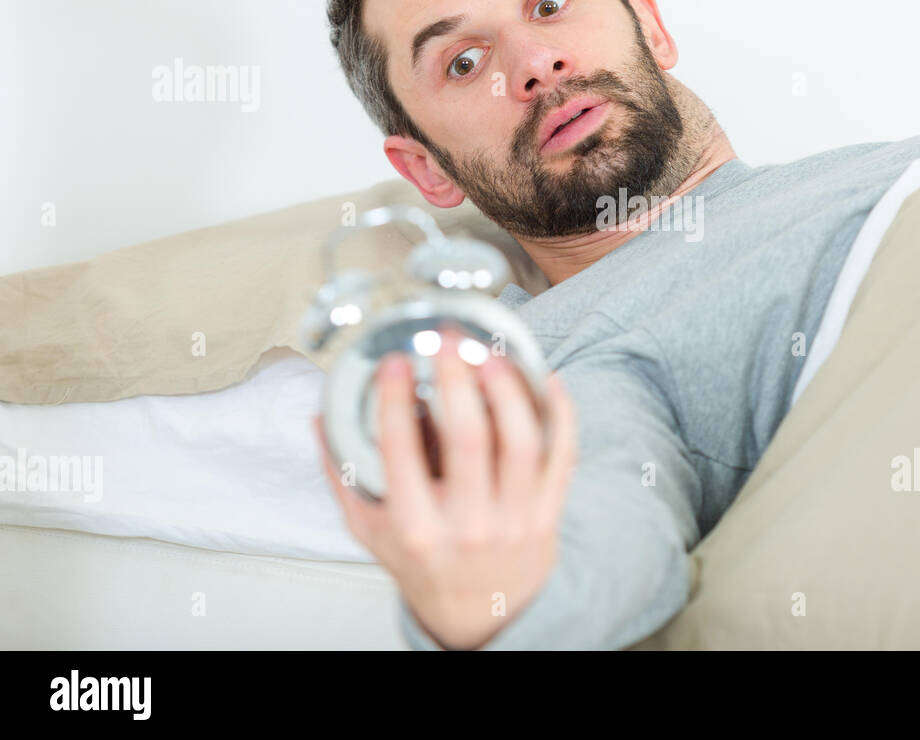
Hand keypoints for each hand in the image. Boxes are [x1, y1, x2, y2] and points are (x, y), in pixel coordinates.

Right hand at [315, 327, 577, 649]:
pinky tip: (546, 381)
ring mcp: (513, 519)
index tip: (394, 362)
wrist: (480, 614)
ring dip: (509, 390)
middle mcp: (466, 523)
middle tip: (448, 341)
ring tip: (492, 355)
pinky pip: (563, 457)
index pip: (401, 451)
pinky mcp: (548, 514)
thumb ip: (346, 475)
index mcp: (416, 525)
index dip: (395, 399)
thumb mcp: (370, 529)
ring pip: (521, 442)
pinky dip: (560, 415)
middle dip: (458, 379)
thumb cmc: (425, 563)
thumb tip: (321, 417)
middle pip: (469, 438)